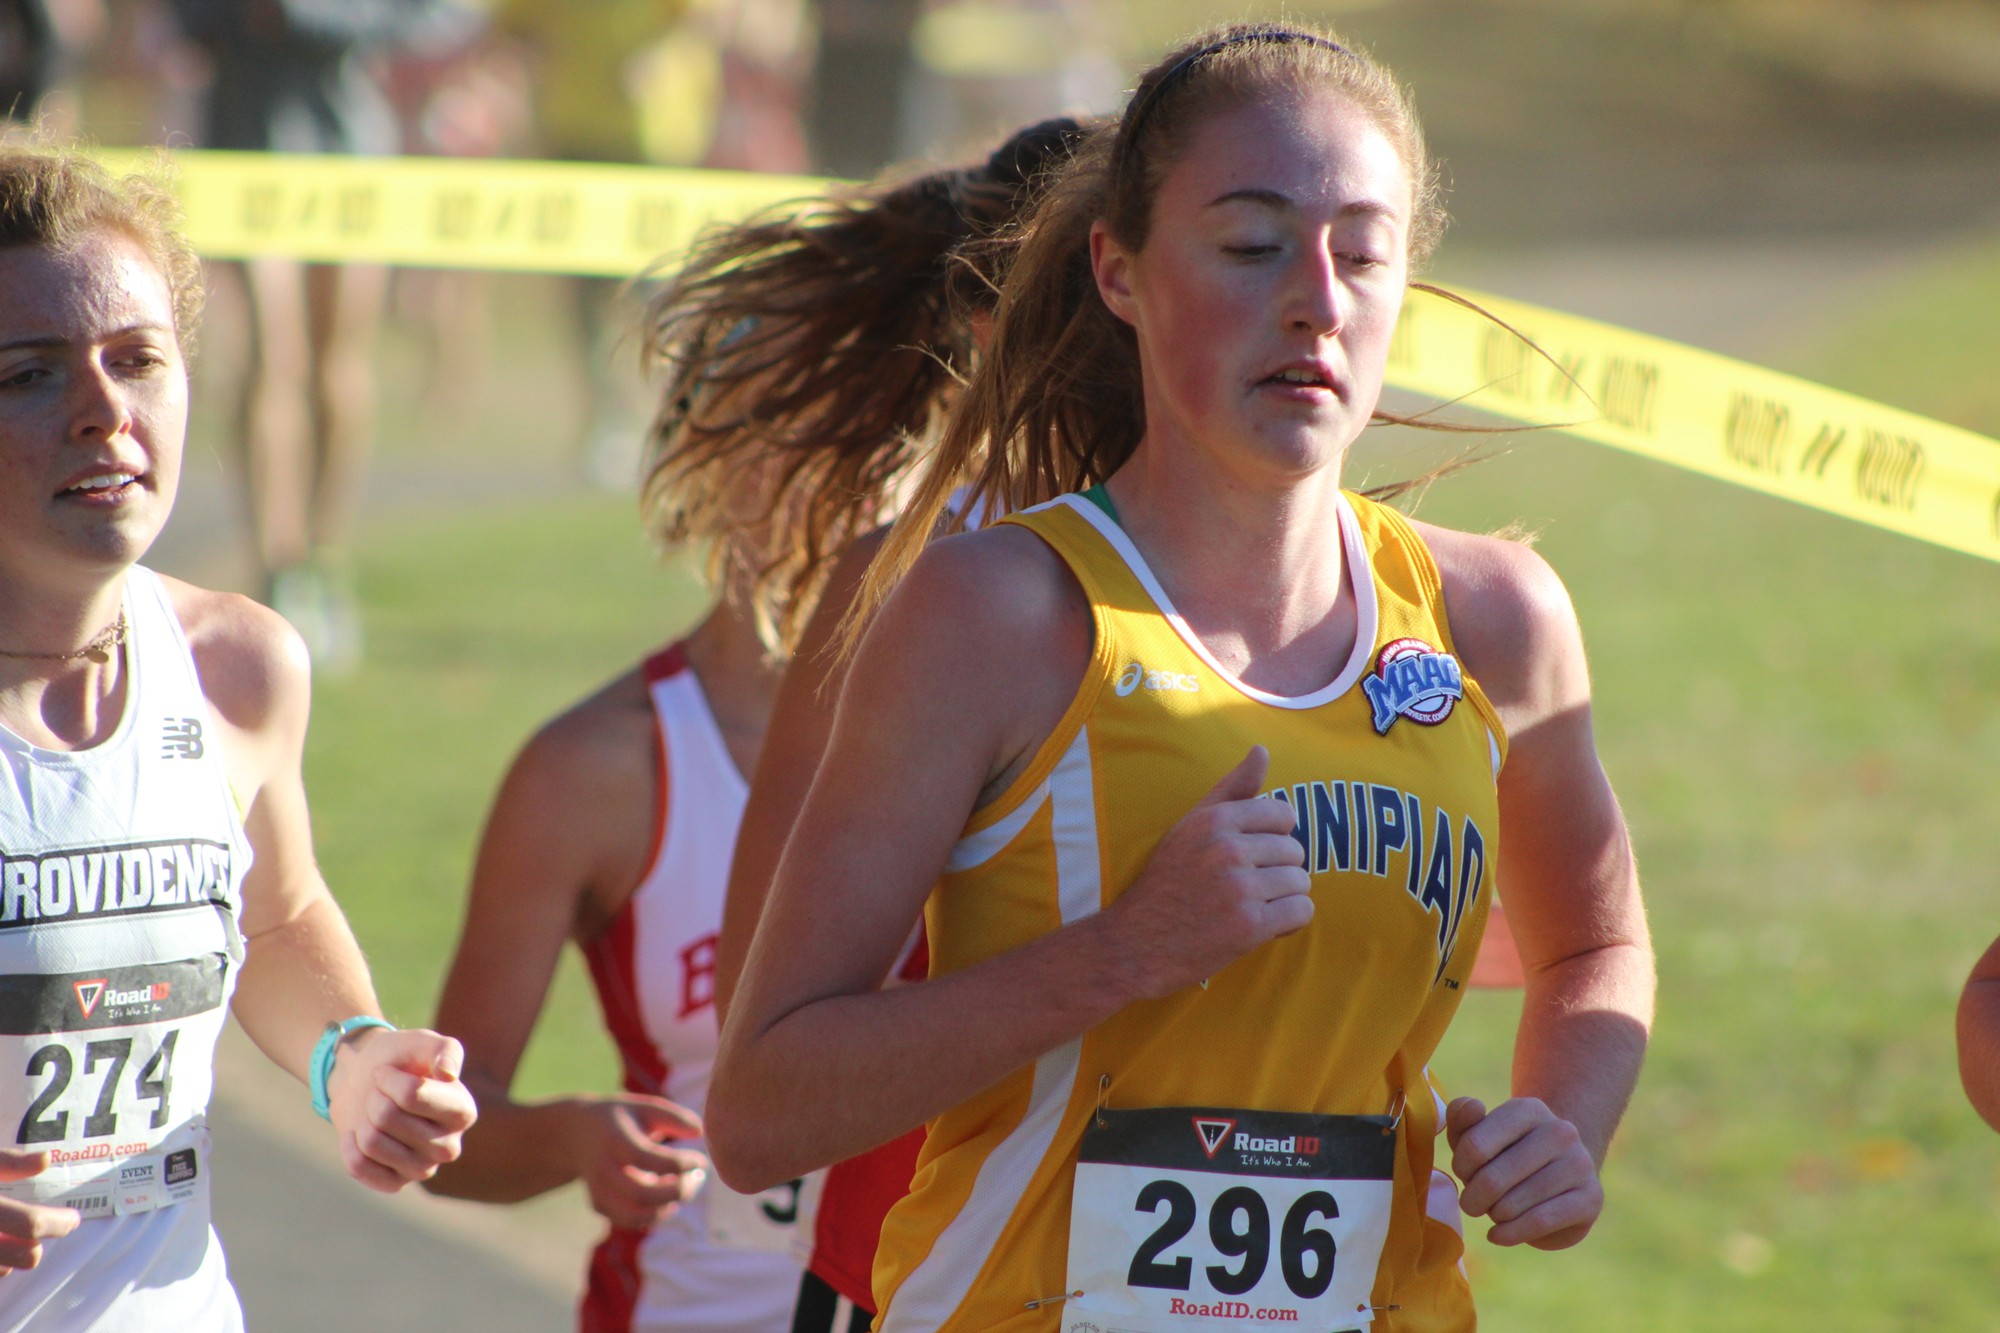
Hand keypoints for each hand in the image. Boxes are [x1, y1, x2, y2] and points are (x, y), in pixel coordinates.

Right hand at [0, 1150, 77, 1275]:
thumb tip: (47, 1158)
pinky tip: (1, 1245)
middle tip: (56, 1227)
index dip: (59, 1223)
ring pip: (5, 1269)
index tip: (73, 1219)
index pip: (31, 1224)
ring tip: (22, 1239)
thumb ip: (10, 1162)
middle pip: (26, 1255)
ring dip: (17, 1256)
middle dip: (41, 1243)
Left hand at [328, 1028, 478, 1193]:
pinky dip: (349, 1145)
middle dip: (374, 1098)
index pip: (411, 1095)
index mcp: (463, 1112)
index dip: (387, 1078)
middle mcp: (450, 1146)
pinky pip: (359, 1166)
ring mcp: (423, 1169)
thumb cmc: (400, 1060)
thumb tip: (448, 1074)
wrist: (365, 1082)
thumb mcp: (424, 1043)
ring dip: (362, 1119)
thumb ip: (444, 1050)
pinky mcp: (396, 1184)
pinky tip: (357, 1135)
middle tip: (380, 1094)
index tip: (386, 1073)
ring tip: (372, 1113)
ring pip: (371, 1142)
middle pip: (386, 1117)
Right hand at [566, 1094, 707, 1230]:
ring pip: (636, 1216)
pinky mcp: (599, 1206)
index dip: (678, 1163)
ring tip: (686, 1187)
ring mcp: (597, 1191)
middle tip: (699, 1177)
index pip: (646, 1159)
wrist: (575, 1133)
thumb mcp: (645, 1108)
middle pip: (641, 1195)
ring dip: (668, 1207)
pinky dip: (656, 1214)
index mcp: (614, 1140)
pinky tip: (669, 1198)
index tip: (700, 1160)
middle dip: (677, 1191)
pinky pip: (632, 1221)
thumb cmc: (621, 1119)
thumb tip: (701, 1132)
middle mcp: (602, 1169)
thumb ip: (674, 1117)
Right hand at [1100, 746, 1311, 999]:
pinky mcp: (1250, 926)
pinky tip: (1261, 926)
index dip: (1273, 839)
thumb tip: (1262, 749)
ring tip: (1250, 907)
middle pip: (1295, 851)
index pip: (1284, 815)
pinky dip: (1289, 923)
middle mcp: (1227, 849)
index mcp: (1215, 820)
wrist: (1138, 944)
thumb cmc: (1169, 881)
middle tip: (1245, 889)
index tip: (1250, 857)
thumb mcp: (1191, 826)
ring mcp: (1239, 888)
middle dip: (1278, 872)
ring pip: (1301, 883)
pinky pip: (1301, 912)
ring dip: (1284, 899)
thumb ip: (1232, 788)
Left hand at [1447, 1096, 1601, 1248]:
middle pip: (1493, 1178)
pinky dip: (1510, 1234)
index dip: (1461, 1168)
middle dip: (1474, 1198)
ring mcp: (1580, 1164)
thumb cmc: (1505, 1155)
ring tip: (1494, 1212)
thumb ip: (1461, 1117)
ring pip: (1514, 1203)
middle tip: (1473, 1203)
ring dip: (1494, 1215)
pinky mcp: (1591, 1198)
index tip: (1465, 1175)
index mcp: (1528, 1109)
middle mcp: (1560, 1131)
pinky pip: (1540, 1222)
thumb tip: (1474, 1107)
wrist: (1558, 1181)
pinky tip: (1497, 1235)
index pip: (1475, 1145)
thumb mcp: (1476, 1134)